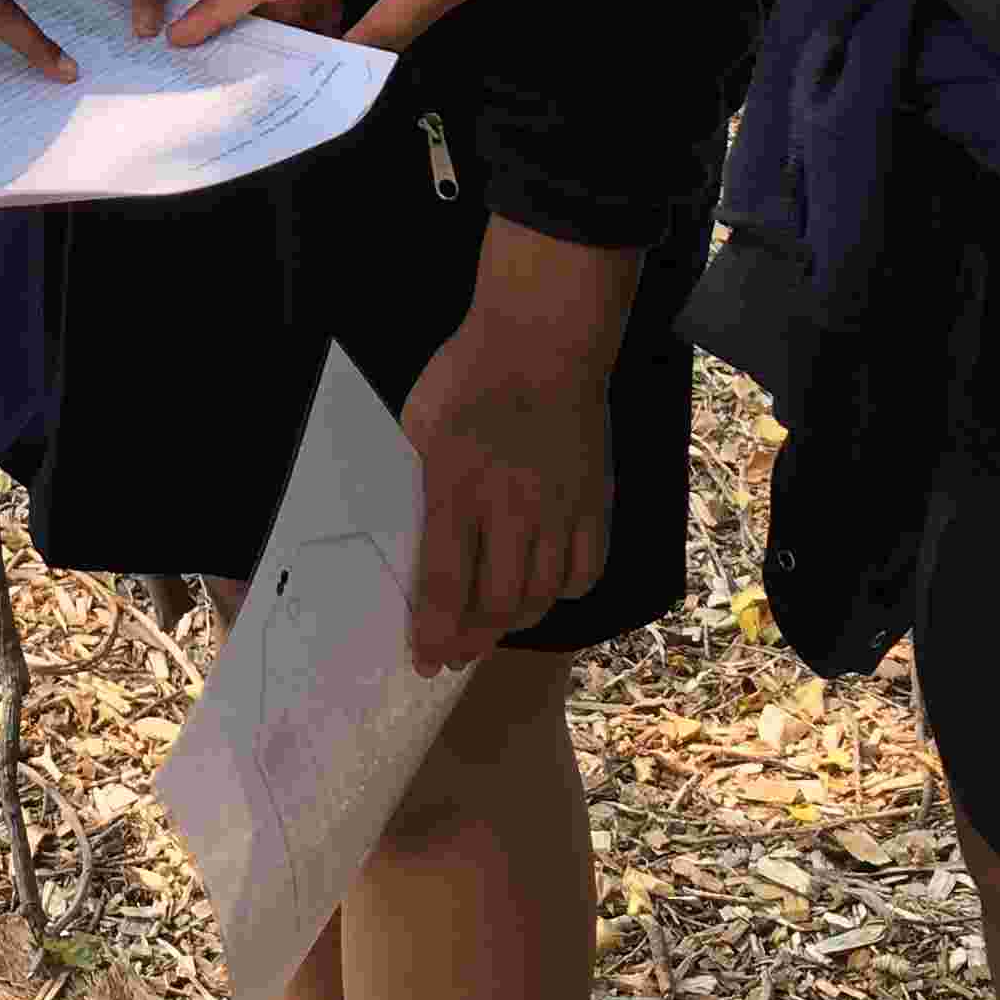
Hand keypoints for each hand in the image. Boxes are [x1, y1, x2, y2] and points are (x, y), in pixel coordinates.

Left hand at [402, 318, 615, 673]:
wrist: (544, 338)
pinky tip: (545, 589)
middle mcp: (511, 507)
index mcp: (457, 485)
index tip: (424, 661)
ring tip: (492, 628)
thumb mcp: (418, 423)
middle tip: (454, 656)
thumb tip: (404, 534)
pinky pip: (586, 570)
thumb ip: (415, 482)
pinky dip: (565, 591)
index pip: (445, 582)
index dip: (434, 633)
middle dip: (472, 641)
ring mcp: (560, 508)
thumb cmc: (468, 374)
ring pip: (543, 596)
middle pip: (499, 603)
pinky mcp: (594, 501)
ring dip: (515, 622)